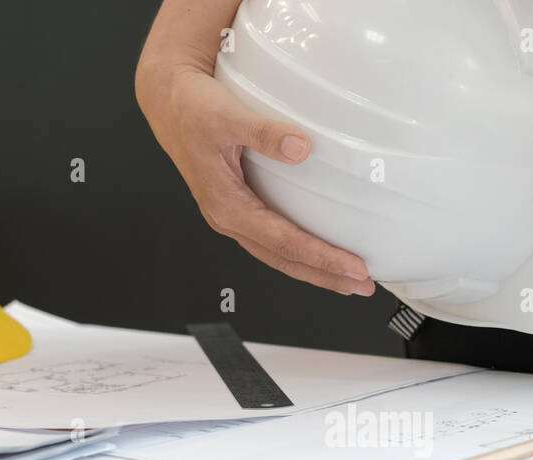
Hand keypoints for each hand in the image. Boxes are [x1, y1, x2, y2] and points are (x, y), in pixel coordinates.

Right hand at [137, 68, 374, 295]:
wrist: (169, 102)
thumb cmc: (191, 110)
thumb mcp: (225, 115)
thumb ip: (263, 132)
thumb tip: (300, 147)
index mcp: (227, 206)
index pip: (284, 243)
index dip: (322, 258)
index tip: (354, 267)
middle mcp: (230, 218)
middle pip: (285, 260)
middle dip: (326, 276)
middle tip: (363, 286)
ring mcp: (235, 216)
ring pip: (280, 255)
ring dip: (316, 269)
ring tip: (349, 279)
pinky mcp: (241, 207)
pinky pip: (275, 240)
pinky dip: (301, 252)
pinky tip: (320, 252)